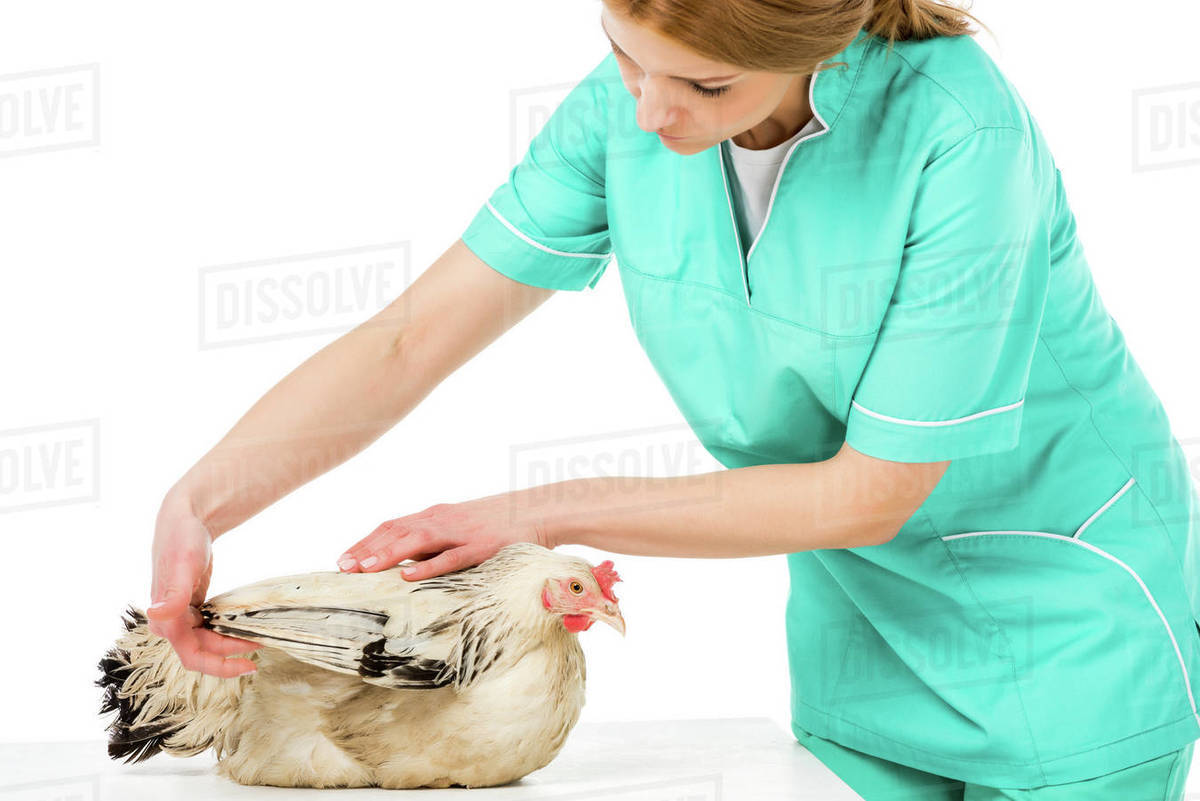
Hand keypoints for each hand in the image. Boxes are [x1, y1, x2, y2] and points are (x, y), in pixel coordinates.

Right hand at [146, 495, 260, 676]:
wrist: (184, 520)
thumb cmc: (181, 539)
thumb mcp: (182, 566)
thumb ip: (172, 595)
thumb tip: (156, 616)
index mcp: (166, 620)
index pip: (193, 657)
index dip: (220, 666)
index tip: (250, 665)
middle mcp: (171, 623)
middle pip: (204, 652)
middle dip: (232, 652)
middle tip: (263, 643)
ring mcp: (181, 616)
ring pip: (208, 641)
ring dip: (230, 643)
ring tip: (258, 636)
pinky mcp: (192, 608)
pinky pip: (210, 628)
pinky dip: (227, 630)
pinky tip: (244, 626)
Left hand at [336, 492, 552, 580]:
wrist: (538, 509)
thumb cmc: (498, 523)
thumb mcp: (459, 527)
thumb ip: (434, 541)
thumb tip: (406, 562)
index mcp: (435, 515)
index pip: (392, 526)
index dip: (365, 542)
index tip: (342, 559)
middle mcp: (442, 519)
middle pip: (396, 531)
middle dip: (367, 549)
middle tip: (341, 568)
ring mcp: (461, 532)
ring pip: (417, 541)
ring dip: (388, 554)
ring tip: (365, 569)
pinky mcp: (481, 547)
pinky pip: (451, 557)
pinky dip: (428, 566)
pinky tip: (409, 576)